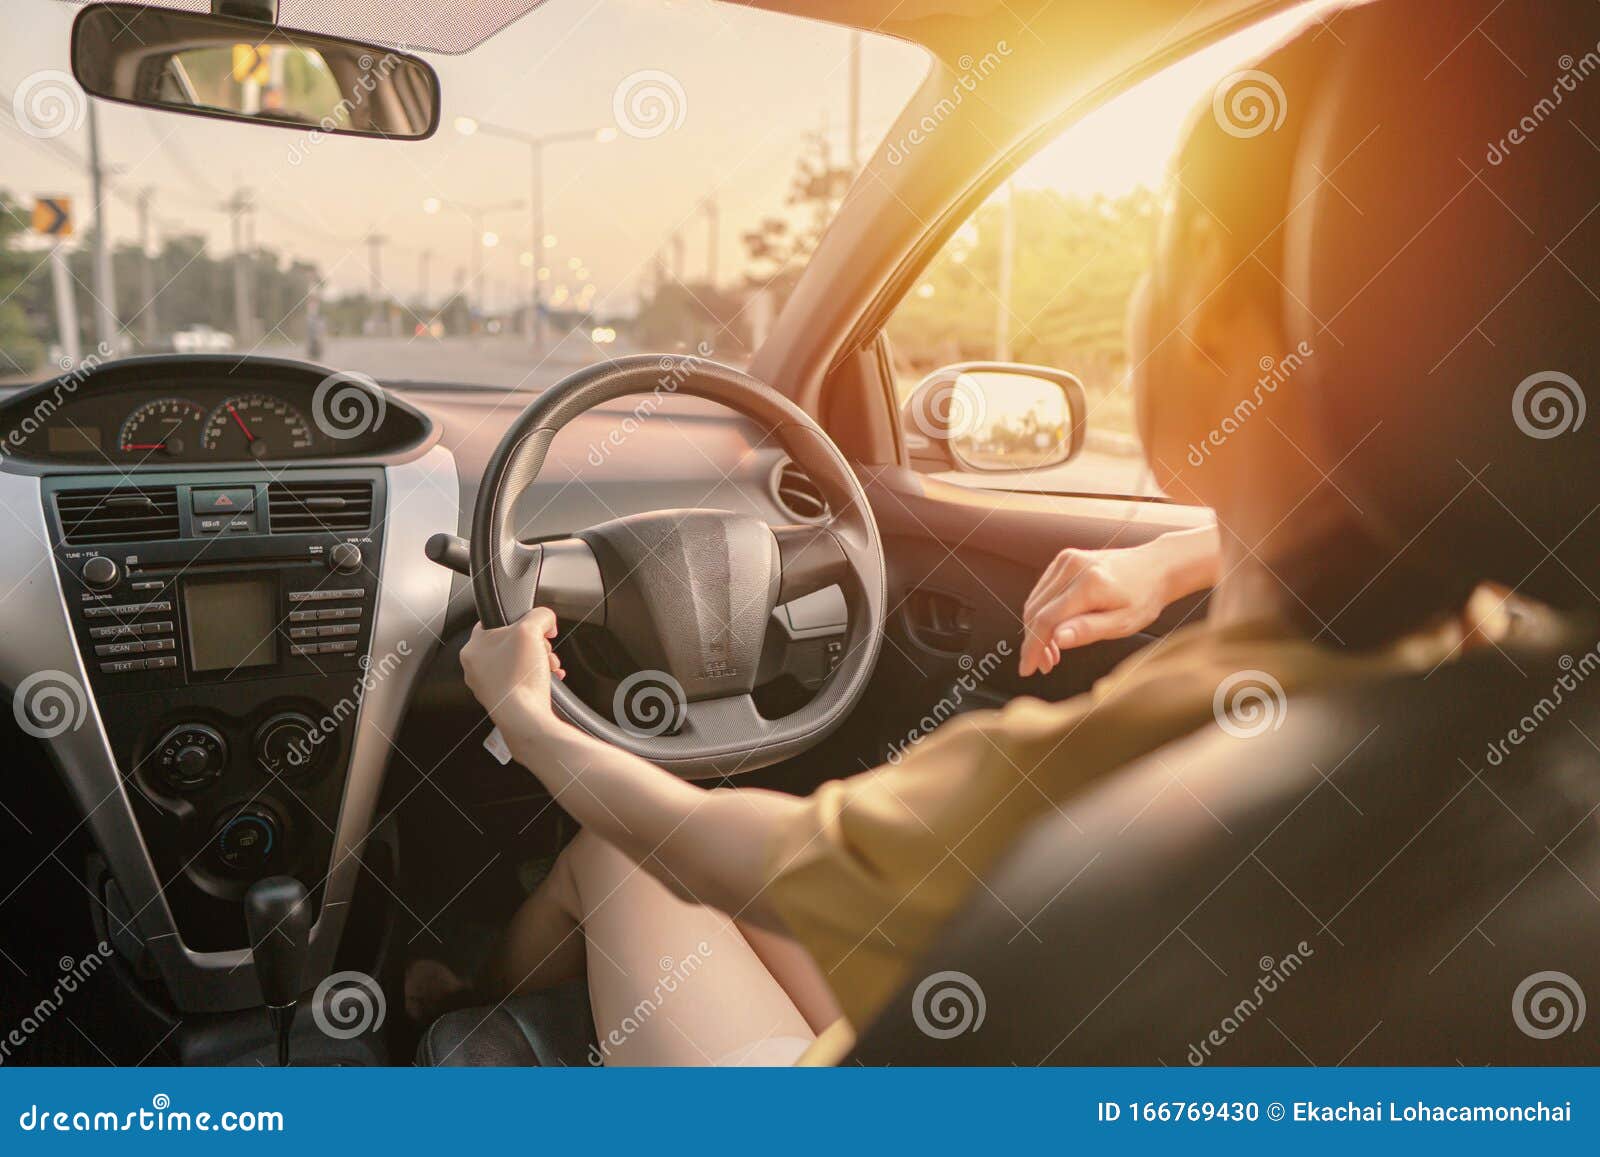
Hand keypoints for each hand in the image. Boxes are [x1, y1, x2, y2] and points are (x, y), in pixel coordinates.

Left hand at [460, 608, 567, 739]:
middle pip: (511, 643)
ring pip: (518, 663)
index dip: (519, 621)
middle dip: (535, 645)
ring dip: (538, 661)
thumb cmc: (518, 677)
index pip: (493, 622)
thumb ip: (540, 615)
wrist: (524, 718)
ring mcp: (488, 686)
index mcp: (473, 648)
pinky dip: (537, 678)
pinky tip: (547, 680)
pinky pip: (522, 681)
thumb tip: (546, 620)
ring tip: (548, 666)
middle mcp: (476, 668)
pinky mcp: (503, 699)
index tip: (534, 627)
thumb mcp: (531, 630)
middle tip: (543, 649)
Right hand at [1018, 527, 1218, 676]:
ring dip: (1036, 630)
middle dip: (1034, 642)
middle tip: (1043, 666)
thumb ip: (1088, 630)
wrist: (1155, 567)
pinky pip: (1043, 591)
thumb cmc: (1143, 599)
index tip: (1027, 669)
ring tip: (1051, 654)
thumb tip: (1056, 639)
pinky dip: (1042, 613)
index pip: (1046, 620)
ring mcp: (1066, 560)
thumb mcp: (1123, 623)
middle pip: (1036, 611)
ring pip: (1035, 602)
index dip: (1033, 647)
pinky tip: (1055, 632)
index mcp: (1089, 584)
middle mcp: (1073, 566)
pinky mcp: (1064, 560)